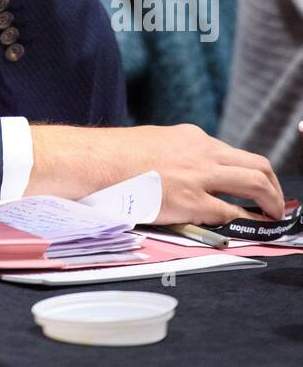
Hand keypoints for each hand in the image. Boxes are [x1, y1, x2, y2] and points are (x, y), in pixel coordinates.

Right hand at [26, 123, 285, 224]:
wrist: (93, 161)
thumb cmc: (112, 156)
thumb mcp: (152, 144)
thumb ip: (175, 156)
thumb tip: (185, 174)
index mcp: (190, 137)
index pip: (233, 154)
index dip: (250, 173)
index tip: (255, 187)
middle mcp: (201, 151)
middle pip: (256, 165)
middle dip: (272, 186)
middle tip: (274, 204)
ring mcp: (198, 175)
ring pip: (254, 183)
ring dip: (269, 202)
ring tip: (270, 217)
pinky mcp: (190, 199)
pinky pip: (229, 211)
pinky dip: (242, 221)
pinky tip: (245, 229)